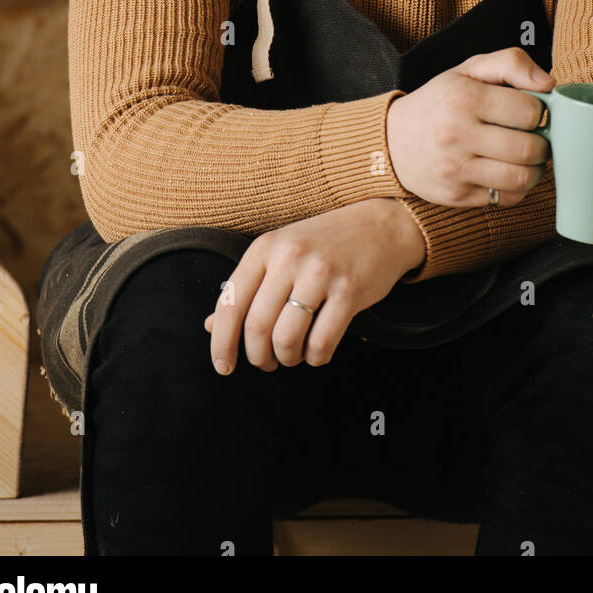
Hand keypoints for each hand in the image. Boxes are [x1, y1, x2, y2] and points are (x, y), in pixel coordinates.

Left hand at [204, 198, 425, 373]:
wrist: (381, 225)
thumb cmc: (325, 244)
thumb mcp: (280, 254)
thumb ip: (247, 288)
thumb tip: (211, 326)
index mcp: (265, 247)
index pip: (230, 302)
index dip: (222, 342)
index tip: (223, 366)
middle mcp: (289, 257)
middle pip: (257, 325)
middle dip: (257, 356)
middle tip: (266, 362)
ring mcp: (321, 273)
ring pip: (287, 338)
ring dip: (286, 358)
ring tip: (293, 355)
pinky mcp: (350, 291)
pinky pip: (322, 342)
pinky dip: (316, 358)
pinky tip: (318, 351)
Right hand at [386, 46, 554, 208]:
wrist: (391, 141)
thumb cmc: (439, 101)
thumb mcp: (468, 70)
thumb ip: (511, 64)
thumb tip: (549, 85)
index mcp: (463, 97)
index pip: (529, 111)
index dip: (538, 112)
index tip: (529, 113)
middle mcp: (457, 134)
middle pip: (530, 148)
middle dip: (542, 143)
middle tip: (535, 137)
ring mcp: (456, 169)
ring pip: (522, 178)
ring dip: (535, 169)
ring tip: (526, 157)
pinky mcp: (457, 195)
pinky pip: (507, 198)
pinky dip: (518, 187)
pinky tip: (508, 172)